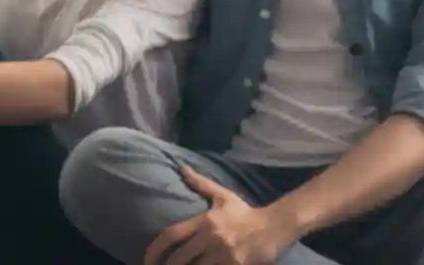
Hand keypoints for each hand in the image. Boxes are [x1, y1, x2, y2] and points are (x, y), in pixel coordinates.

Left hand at [144, 166, 297, 264]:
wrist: (276, 226)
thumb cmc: (245, 213)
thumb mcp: (223, 196)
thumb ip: (200, 184)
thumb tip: (181, 168)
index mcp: (205, 220)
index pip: (171, 235)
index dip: (154, 249)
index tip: (147, 259)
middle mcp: (211, 238)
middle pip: (178, 259)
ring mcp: (223, 256)